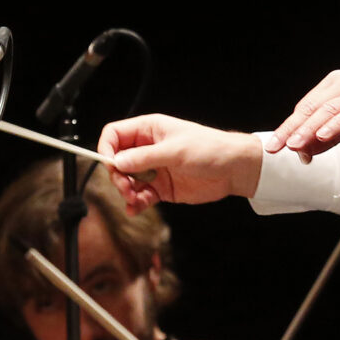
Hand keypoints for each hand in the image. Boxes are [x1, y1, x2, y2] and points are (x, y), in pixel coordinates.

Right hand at [96, 115, 264, 212]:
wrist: (233, 169)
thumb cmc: (209, 149)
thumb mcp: (174, 151)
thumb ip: (144, 158)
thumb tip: (117, 162)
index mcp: (149, 130)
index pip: (114, 135)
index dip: (106, 148)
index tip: (110, 165)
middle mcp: (147, 149)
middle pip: (117, 161)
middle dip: (117, 176)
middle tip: (126, 188)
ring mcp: (153, 169)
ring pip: (127, 181)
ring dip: (126, 192)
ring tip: (134, 200)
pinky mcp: (161, 188)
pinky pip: (141, 196)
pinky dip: (136, 204)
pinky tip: (136, 209)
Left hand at [267, 68, 339, 154]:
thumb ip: (330, 137)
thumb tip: (305, 153)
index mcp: (335, 85)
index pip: (306, 107)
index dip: (291, 128)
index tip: (277, 148)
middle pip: (311, 108)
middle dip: (291, 130)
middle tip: (274, 148)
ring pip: (327, 111)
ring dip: (308, 129)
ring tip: (293, 145)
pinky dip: (336, 124)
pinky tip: (323, 136)